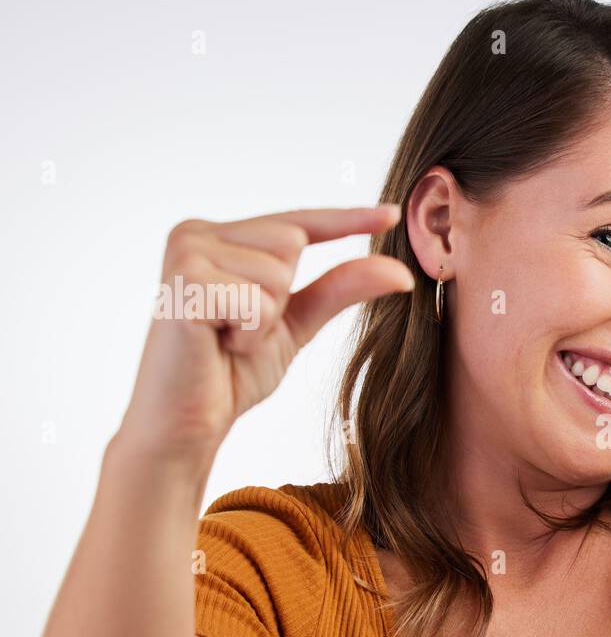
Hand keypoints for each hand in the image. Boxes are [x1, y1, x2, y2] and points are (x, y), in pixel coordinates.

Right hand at [116, 205, 414, 460]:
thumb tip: (401, 271)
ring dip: (264, 321)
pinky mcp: (183, 282)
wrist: (188, 422)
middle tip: (240, 330)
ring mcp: (185, 252)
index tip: (393, 214)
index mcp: (219, 236)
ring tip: (225, 338)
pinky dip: (249, 334)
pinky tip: (216, 344)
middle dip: (283, 299)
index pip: (296, 222)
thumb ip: (341, 289)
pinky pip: (257, 303)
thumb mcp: (296, 323)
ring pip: (278, 273)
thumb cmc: (232, 371)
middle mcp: (196, 232)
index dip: (347, 220)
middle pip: (292, 242)